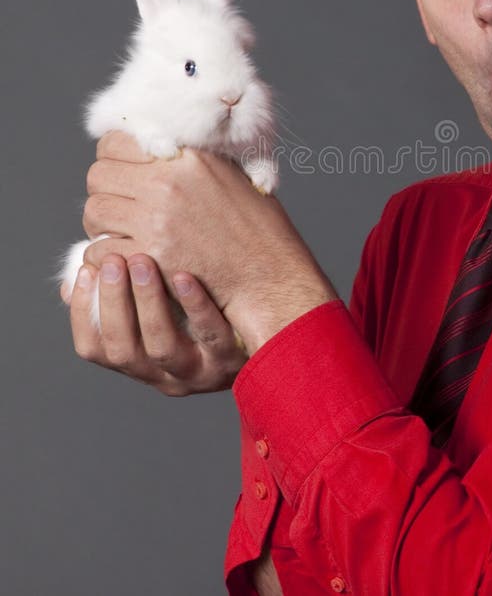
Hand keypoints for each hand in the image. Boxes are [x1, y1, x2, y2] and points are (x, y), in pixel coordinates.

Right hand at [65, 253, 246, 394]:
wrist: (274, 323)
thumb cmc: (211, 303)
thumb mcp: (165, 304)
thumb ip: (125, 290)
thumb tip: (76, 276)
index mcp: (142, 362)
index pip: (96, 348)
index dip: (83, 313)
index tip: (85, 270)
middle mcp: (165, 375)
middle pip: (124, 350)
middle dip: (112, 303)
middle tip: (111, 259)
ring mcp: (200, 370)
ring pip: (162, 347)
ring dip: (147, 302)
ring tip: (143, 260)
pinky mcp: (234, 358)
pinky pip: (211, 335)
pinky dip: (194, 306)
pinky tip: (184, 275)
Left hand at [80, 132, 337, 353]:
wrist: (268, 276)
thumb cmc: (257, 228)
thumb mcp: (233, 175)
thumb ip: (192, 159)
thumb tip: (157, 146)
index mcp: (188, 158)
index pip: (116, 142)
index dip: (113, 157)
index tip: (122, 173)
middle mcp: (168, 184)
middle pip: (98, 175)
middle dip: (105, 191)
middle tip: (120, 206)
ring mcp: (156, 221)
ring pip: (94, 211)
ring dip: (102, 223)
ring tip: (121, 232)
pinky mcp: (150, 257)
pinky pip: (100, 250)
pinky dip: (107, 256)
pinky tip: (127, 258)